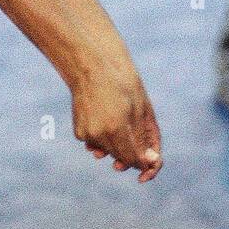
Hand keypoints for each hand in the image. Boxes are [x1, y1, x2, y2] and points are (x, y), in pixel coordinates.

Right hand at [71, 65, 162, 182]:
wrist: (92, 66)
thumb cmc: (122, 83)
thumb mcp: (141, 109)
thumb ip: (144, 138)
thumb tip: (148, 162)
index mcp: (117, 127)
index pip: (133, 159)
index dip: (144, 162)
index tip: (149, 160)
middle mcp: (99, 134)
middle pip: (120, 157)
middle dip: (131, 153)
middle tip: (137, 138)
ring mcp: (87, 134)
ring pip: (108, 152)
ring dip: (117, 145)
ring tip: (118, 121)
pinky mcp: (79, 132)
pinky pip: (97, 144)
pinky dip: (103, 138)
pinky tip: (104, 118)